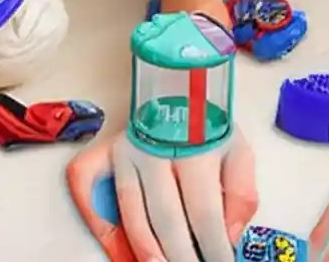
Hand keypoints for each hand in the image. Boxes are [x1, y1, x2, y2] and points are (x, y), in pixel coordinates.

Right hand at [67, 130, 257, 261]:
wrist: (173, 84)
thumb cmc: (204, 122)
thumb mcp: (237, 150)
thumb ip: (241, 193)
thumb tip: (229, 233)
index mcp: (194, 147)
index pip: (204, 212)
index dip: (213, 248)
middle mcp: (154, 148)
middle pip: (166, 218)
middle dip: (180, 256)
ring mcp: (124, 151)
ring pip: (131, 211)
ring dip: (145, 249)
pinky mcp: (102, 152)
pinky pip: (87, 189)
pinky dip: (98, 222)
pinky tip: (116, 249)